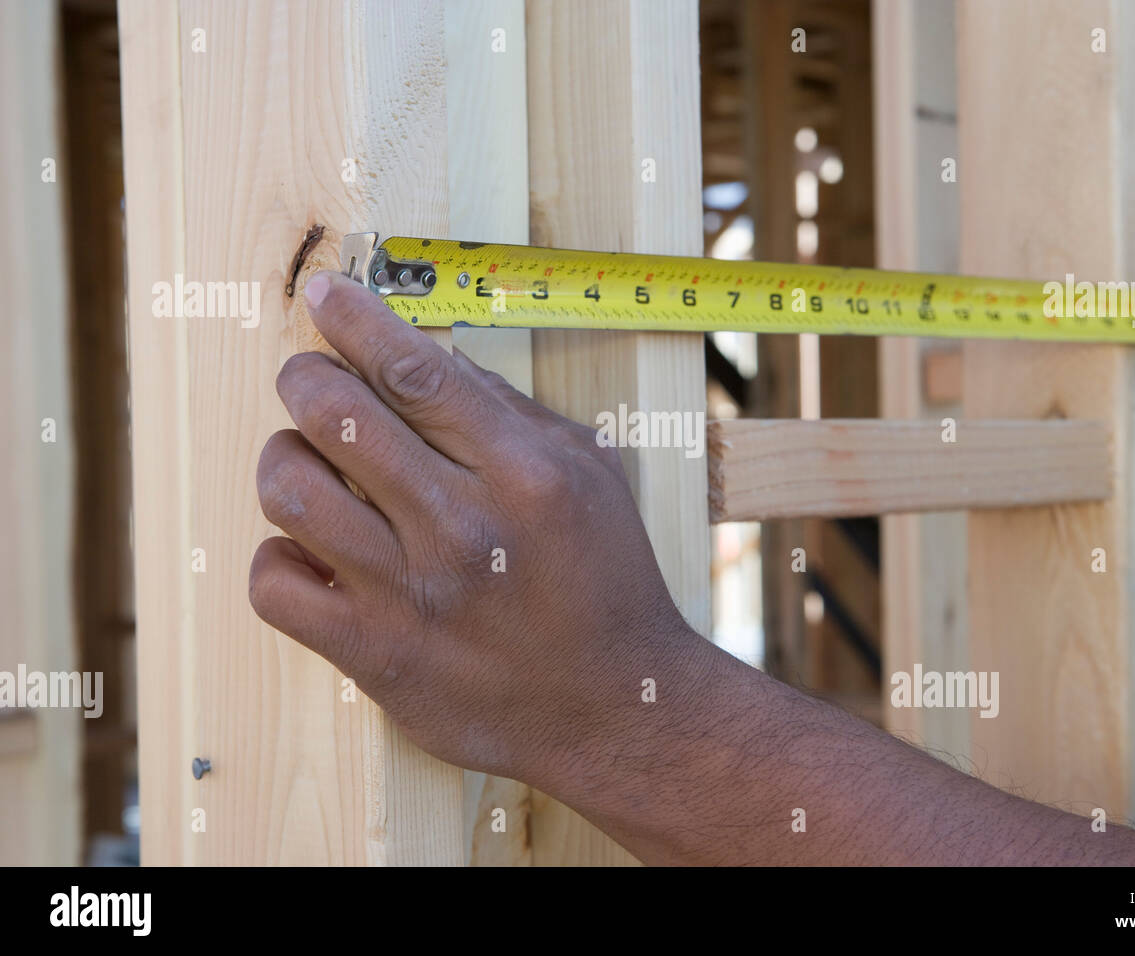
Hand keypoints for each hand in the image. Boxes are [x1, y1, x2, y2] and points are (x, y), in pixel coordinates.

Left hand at [249, 271, 704, 786]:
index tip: (324, 293)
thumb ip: (511, 410)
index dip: (352, 317)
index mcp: (523, 472)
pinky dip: (278, 554)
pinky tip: (312, 548)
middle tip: (311, 381)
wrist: (614, 703)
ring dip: (285, 458)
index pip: (411, 367)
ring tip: (307, 462)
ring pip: (290, 491)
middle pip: (334, 414)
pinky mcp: (374, 653)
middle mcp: (461, 527)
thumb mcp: (591, 473)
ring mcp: (411, 594)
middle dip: (306, 377)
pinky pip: (274, 583)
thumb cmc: (606, 581)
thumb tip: (429, 354)